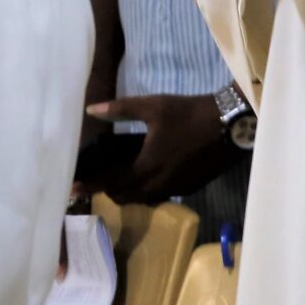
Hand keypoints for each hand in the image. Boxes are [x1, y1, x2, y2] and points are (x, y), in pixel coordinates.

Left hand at [86, 93, 234, 202]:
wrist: (232, 124)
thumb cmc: (190, 113)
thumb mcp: (154, 106)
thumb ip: (120, 109)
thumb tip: (91, 110)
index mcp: (147, 166)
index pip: (110, 183)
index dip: (90, 185)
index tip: (73, 188)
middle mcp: (160, 184)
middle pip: (125, 197)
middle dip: (108, 190)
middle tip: (98, 179)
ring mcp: (177, 188)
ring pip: (144, 198)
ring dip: (129, 192)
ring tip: (121, 177)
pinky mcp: (191, 187)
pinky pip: (161, 195)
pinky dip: (148, 189)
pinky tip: (150, 173)